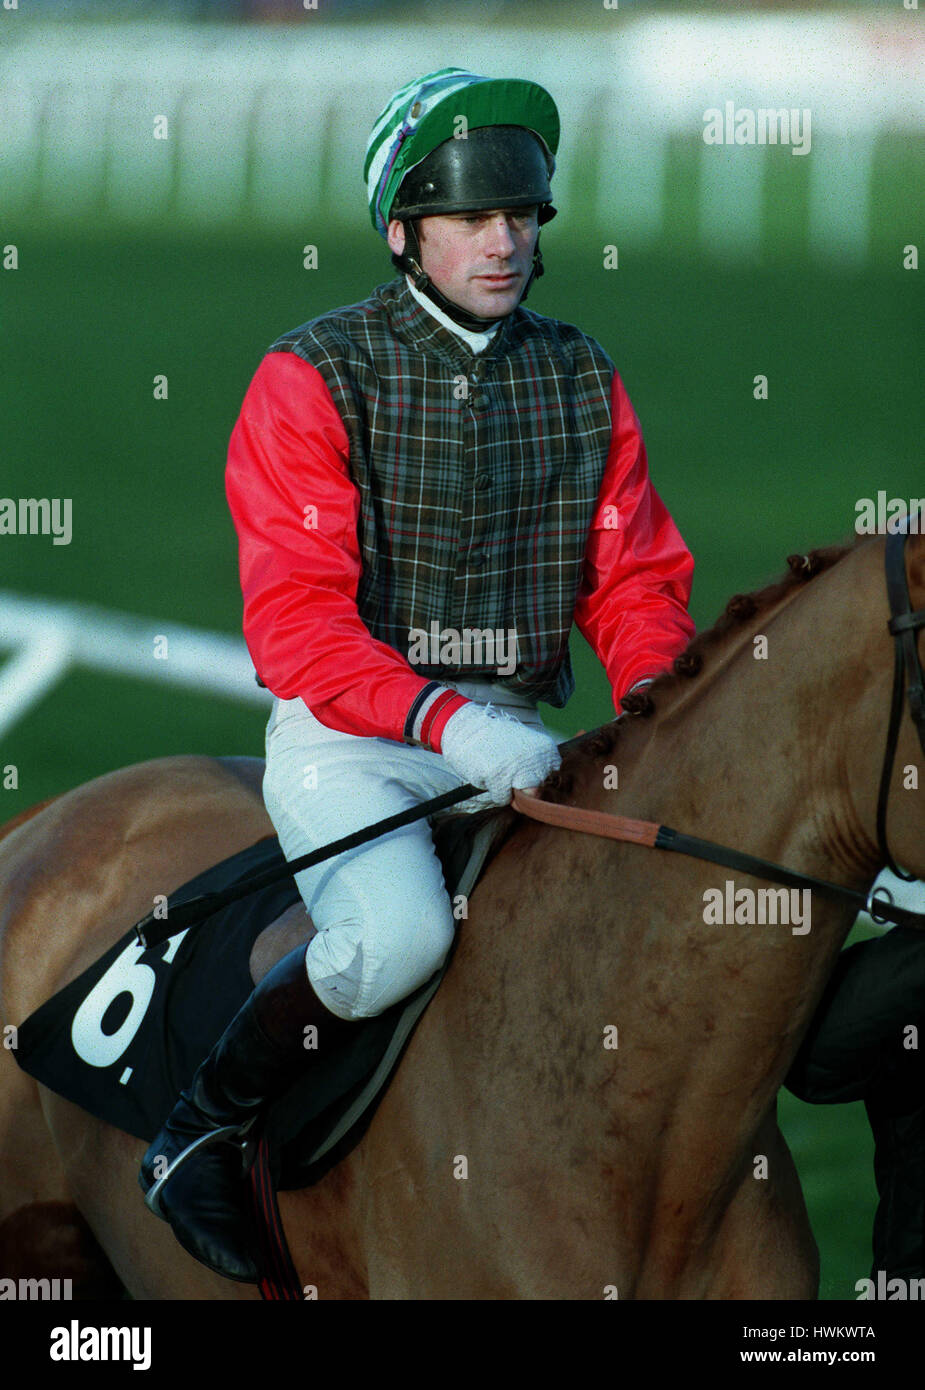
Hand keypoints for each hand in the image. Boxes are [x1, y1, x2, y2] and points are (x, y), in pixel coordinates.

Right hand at [439, 702, 561, 810]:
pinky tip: (487, 771)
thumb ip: (534, 771)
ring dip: (507, 790)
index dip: (536, 780)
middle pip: (537, 792)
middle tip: (509, 772)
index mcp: (547, 749)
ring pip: (519, 798)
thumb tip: (529, 803)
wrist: (468, 727)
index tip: (524, 769)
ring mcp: (516, 768)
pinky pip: (501, 798)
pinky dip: (493, 790)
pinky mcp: (497, 776)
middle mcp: (536, 759)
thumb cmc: (498, 741)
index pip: (553, 781)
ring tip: (497, 769)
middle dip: (523, 789)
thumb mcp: (526, 747)